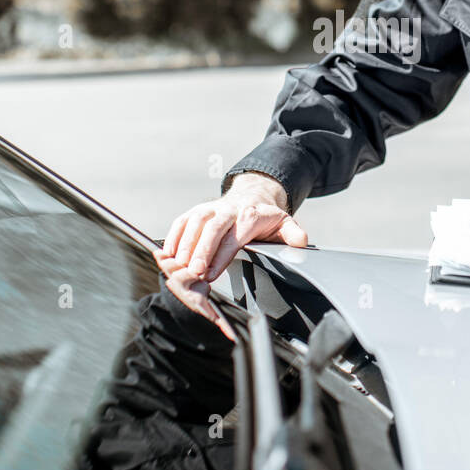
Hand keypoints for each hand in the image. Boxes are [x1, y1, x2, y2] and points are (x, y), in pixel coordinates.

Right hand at [157, 172, 308, 284]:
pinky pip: (182, 221)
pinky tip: (168, 254)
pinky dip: (173, 236)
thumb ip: (292, 234)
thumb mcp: (284, 224)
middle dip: (201, 251)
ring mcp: (210, 208)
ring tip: (178, 265)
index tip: (212, 273)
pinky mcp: (197, 210)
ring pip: (194, 222)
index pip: (234, 235)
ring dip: (184, 244)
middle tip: (194, 272)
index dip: (221, 254)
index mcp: (250, 215)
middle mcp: (228, 209)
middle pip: (212, 228)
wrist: (252, 196)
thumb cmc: (266, 218)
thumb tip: (301, 242)